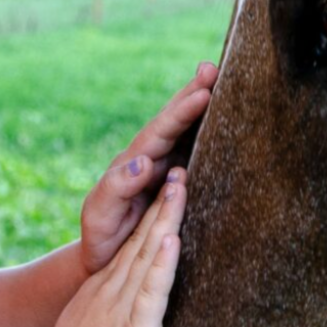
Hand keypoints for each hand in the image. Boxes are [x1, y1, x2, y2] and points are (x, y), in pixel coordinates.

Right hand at [36, 171, 186, 326]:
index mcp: (102, 292)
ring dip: (166, 217)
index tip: (164, 189)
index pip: (131, 246)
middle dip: (162, 203)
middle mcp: (111, 290)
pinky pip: (151, 288)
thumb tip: (112, 316)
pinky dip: (164, 262)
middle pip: (141, 238)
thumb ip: (102, 319)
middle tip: (179, 170)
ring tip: (180, 184)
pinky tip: (172, 237)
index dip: (150, 217)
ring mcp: (122, 305)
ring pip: (148, 253)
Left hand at [80, 62, 216, 274]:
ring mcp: (165, 168)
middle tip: (212, 68)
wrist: (103, 258)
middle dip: (192, 93)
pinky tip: (226, 119)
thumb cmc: (101, 236)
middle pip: (174, 120)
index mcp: (133, 161)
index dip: (181, 111)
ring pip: (186, 131)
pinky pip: (195, 152)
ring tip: (220, 80)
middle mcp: (150, 158)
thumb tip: (143, 162)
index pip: (159, 130)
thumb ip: (116, 188)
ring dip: (203, 106)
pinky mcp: (177, 184)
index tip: (202, 93)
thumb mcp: (100, 214)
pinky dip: (209, 132)